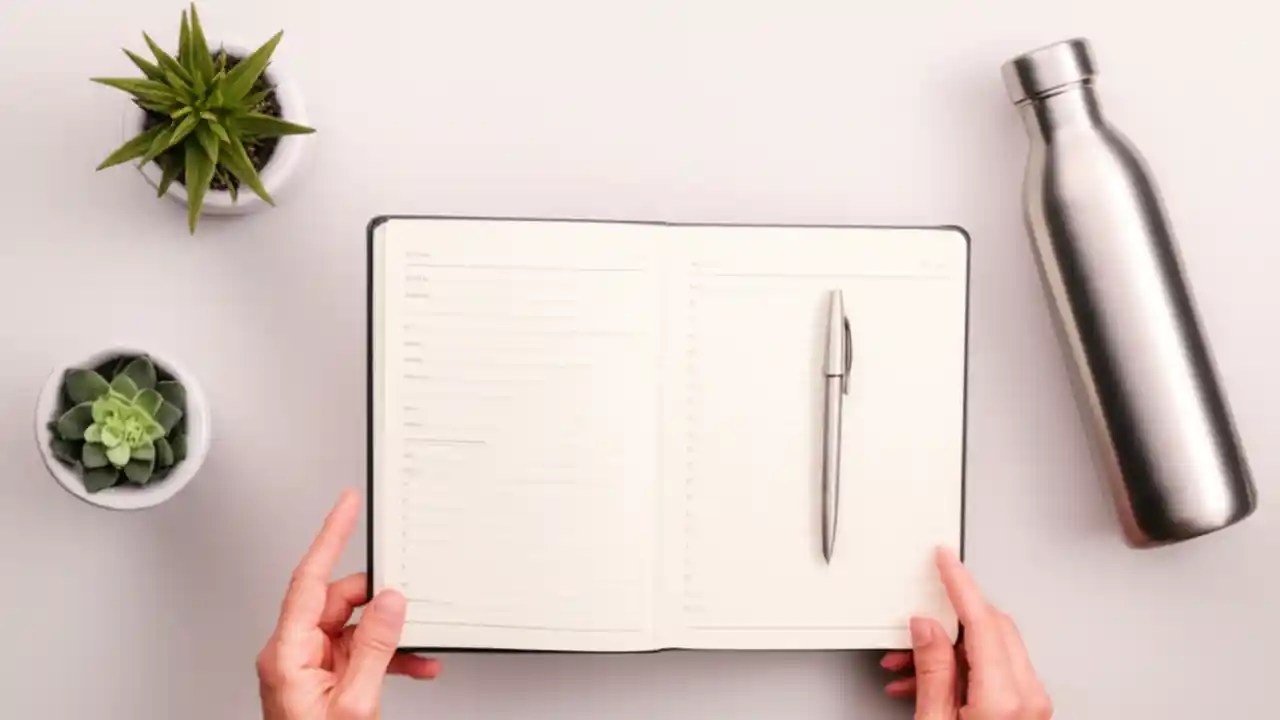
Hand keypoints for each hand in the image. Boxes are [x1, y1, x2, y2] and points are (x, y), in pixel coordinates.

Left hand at [257, 489, 440, 718]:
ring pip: (354, 629)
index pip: (309, 579)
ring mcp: (307, 669)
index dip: (330, 536)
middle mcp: (292, 655)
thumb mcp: (356, 704)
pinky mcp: (323, 682)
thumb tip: (390, 602)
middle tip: (410, 605)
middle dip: (379, 605)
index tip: (347, 506)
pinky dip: (388, 658)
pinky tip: (414, 668)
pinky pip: (358, 654)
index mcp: (287, 654)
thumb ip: (376, 648)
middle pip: (338, 603)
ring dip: (391, 639)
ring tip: (417, 652)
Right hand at [880, 548, 1051, 718]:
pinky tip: (930, 680)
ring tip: (913, 665)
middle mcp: (1027, 697)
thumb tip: (926, 627)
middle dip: (951, 618)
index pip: (983, 620)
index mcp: (1004, 698)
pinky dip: (962, 668)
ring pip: (992, 648)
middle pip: (993, 627)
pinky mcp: (1025, 710)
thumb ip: (931, 672)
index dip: (960, 583)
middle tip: (919, 619)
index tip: (946, 559)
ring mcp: (1030, 704)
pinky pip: (997, 670)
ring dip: (950, 648)